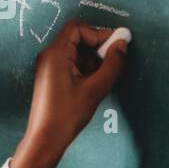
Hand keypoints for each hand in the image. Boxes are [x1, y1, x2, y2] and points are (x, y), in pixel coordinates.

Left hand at [10, 20, 128, 167]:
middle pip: (76, 38)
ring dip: (92, 60)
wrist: (45, 139)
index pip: (77, 28)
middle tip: (112, 62)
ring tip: (102, 79)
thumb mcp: (95, 89)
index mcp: (55, 53)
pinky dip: (85, 69)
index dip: (98, 34)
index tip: (115, 46)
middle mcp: (49, 55)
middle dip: (97, 47)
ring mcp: (48, 66)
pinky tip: (93, 85)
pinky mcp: (51, 77)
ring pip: (75, 52)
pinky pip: (71, 63)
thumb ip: (112, 65)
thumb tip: (122, 45)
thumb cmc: (67, 114)